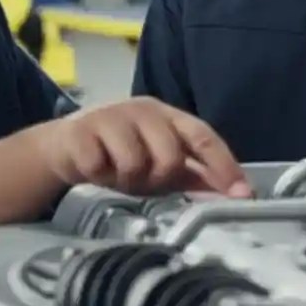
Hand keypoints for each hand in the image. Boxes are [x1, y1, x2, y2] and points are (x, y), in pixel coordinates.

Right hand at [38, 97, 252, 197]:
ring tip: (114, 175)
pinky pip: (99, 166)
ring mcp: (110, 116)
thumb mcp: (160, 165)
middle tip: (141, 182)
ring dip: (125, 180)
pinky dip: (97, 176)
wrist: (63, 146)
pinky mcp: (80, 130)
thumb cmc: (120, 155)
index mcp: (167, 116)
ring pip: (134, 163)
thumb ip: (196, 175)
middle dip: (158, 179)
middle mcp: (143, 110)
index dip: (224, 166)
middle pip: (170, 156)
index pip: (204, 138)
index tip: (242, 195)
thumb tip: (237, 194)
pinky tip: (92, 170)